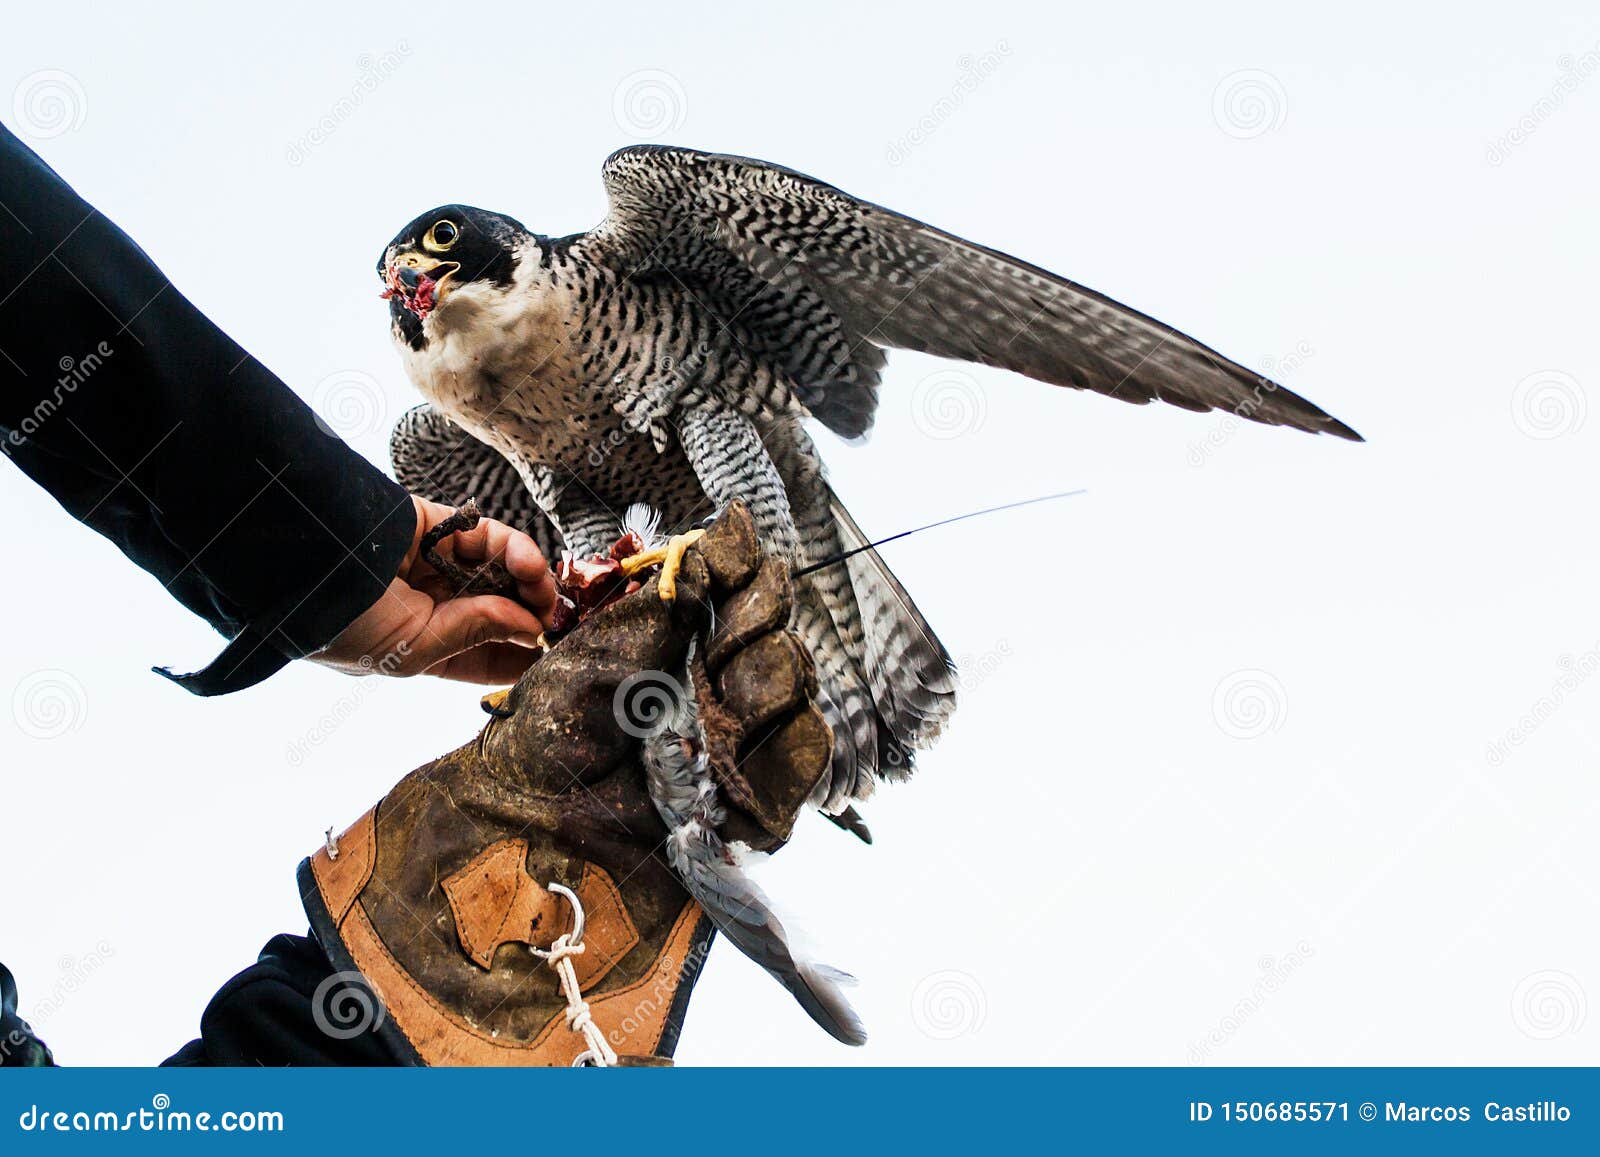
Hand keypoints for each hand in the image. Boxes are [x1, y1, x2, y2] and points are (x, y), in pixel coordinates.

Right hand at [310, 496, 559, 683]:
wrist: (306, 563)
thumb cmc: (346, 624)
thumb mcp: (416, 648)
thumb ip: (478, 632)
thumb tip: (533, 627)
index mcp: (427, 647)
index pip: (491, 657)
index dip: (528, 655)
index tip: (562, 655)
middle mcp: (437, 607)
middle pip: (505, 610)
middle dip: (538, 614)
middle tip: (562, 618)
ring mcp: (440, 566)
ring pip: (504, 572)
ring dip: (532, 580)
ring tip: (545, 589)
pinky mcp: (442, 528)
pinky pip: (489, 538)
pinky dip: (514, 548)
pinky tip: (527, 564)